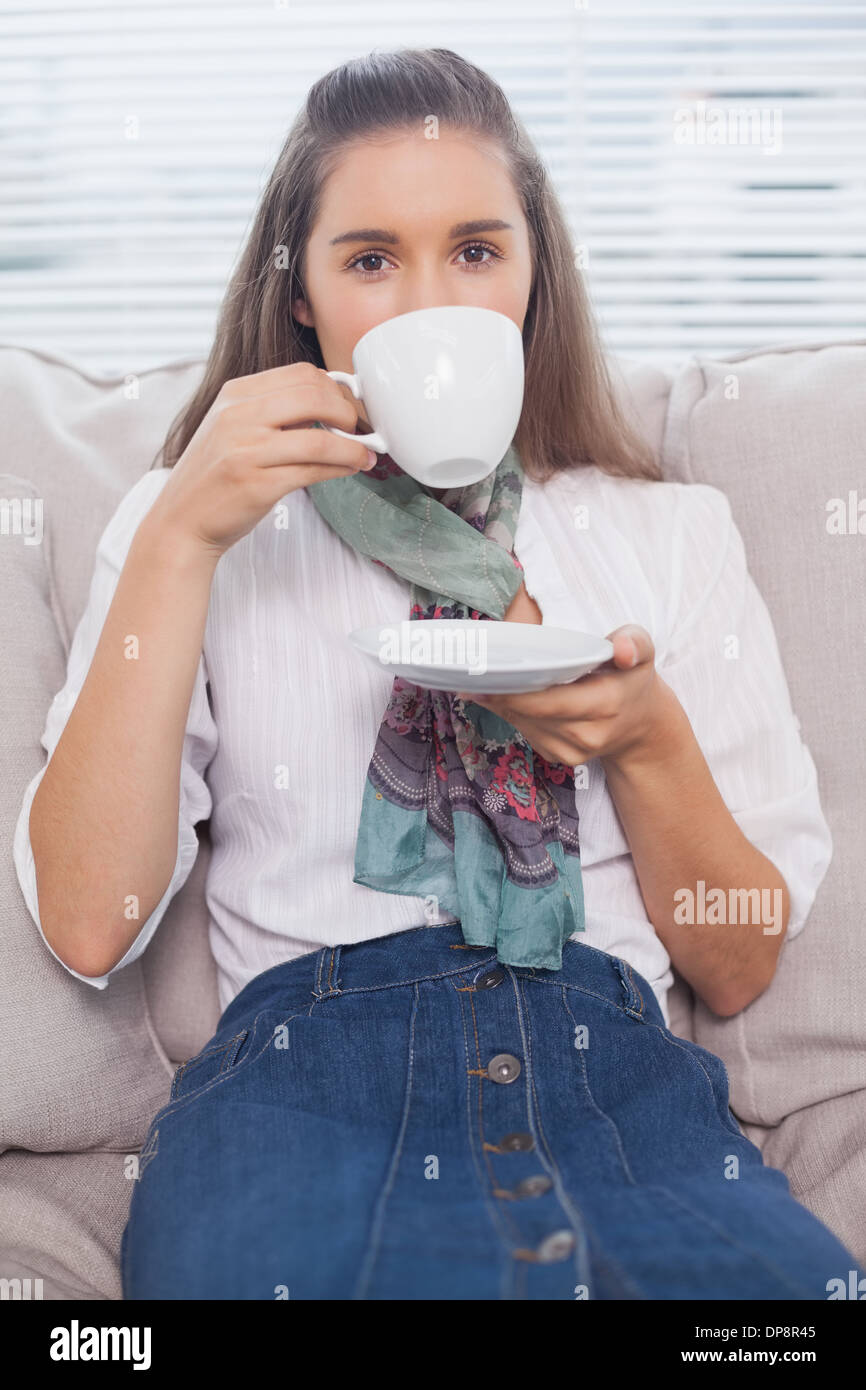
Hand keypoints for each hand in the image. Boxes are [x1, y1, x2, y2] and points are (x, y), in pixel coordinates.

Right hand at [143, 362, 377, 559]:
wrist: (181, 521)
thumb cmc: (215, 476)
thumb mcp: (233, 428)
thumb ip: (273, 411)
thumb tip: (331, 405)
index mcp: (235, 394)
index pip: (301, 374)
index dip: (336, 389)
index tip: (351, 406)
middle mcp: (238, 416)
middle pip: (315, 396)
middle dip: (349, 413)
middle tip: (361, 430)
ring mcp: (246, 450)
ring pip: (320, 438)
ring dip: (354, 447)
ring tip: (366, 455)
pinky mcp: (257, 484)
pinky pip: (314, 471)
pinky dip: (341, 468)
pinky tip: (351, 469)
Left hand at [455, 624, 677, 768]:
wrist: (641, 724)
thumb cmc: (632, 679)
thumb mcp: (643, 650)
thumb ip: (634, 642)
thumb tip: (620, 648)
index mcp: (605, 705)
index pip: (548, 700)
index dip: (513, 688)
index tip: (484, 671)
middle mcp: (586, 735)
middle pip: (528, 713)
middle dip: (498, 693)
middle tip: (468, 671)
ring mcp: (572, 752)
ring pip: (523, 723)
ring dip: (499, 703)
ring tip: (476, 680)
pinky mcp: (560, 758)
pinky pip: (526, 732)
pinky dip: (512, 713)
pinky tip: (498, 696)